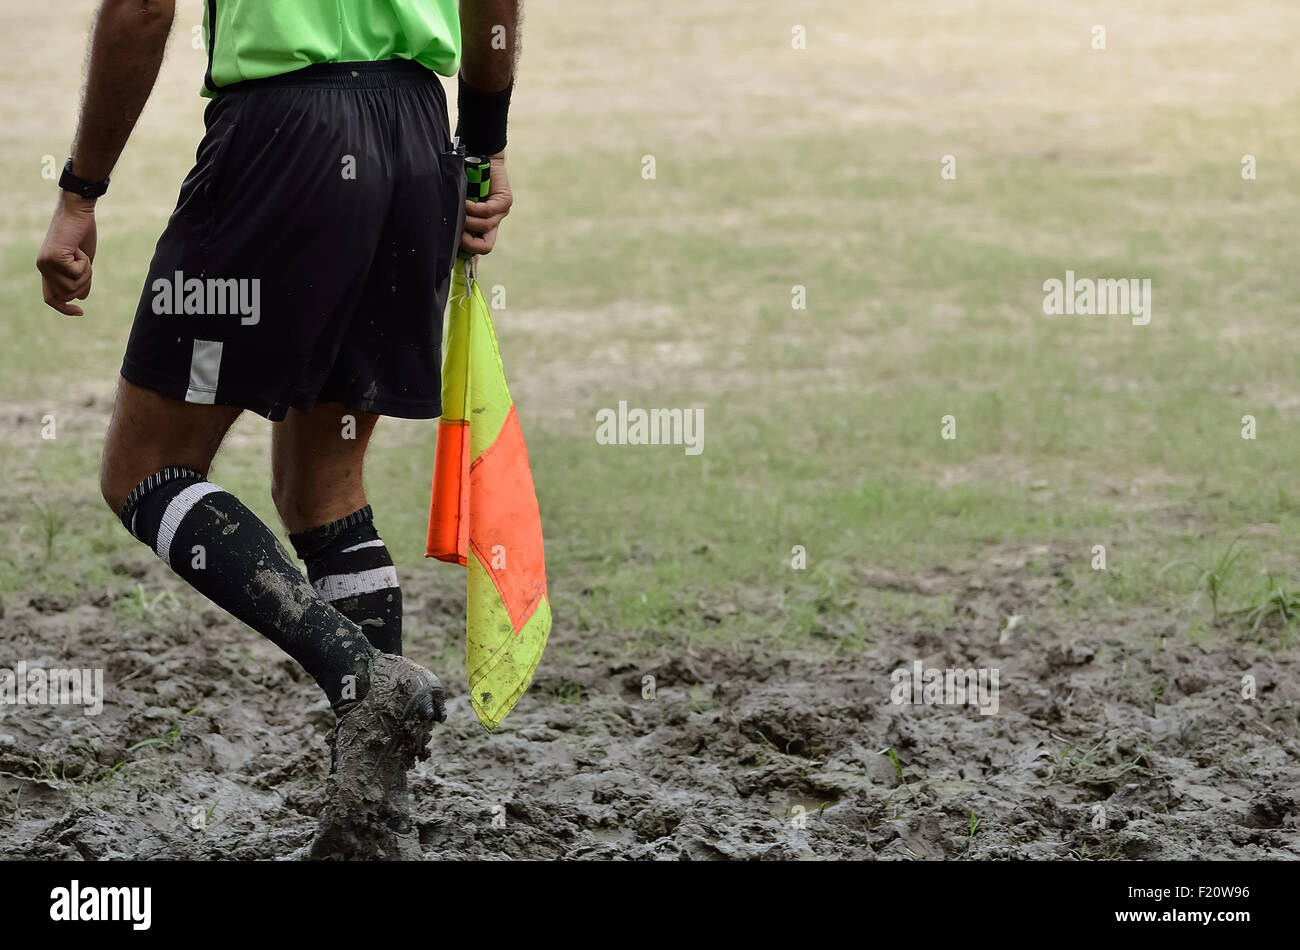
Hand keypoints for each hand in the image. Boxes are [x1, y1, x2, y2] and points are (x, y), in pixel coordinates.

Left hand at [37, 193, 97, 315]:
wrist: (77, 211)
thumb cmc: (81, 232)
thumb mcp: (84, 261)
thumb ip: (80, 278)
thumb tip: (80, 297)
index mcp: (48, 269)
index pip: (51, 298)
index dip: (64, 309)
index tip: (80, 312)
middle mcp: (43, 268)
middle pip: (67, 295)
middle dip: (84, 283)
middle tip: (87, 265)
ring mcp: (46, 263)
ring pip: (72, 287)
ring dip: (86, 273)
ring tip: (81, 254)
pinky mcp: (54, 258)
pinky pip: (76, 273)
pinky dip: (84, 263)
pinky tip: (78, 249)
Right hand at [460, 152, 511, 256]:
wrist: (478, 153)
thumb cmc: (463, 177)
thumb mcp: (457, 202)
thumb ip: (454, 218)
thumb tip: (440, 236)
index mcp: (482, 226)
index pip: (480, 249)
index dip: (471, 262)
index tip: (458, 266)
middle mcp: (494, 222)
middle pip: (486, 247)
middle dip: (468, 242)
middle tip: (456, 231)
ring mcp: (502, 213)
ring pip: (484, 227)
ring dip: (468, 220)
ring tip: (459, 209)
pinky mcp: (505, 201)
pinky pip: (488, 212)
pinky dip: (474, 209)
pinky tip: (466, 202)